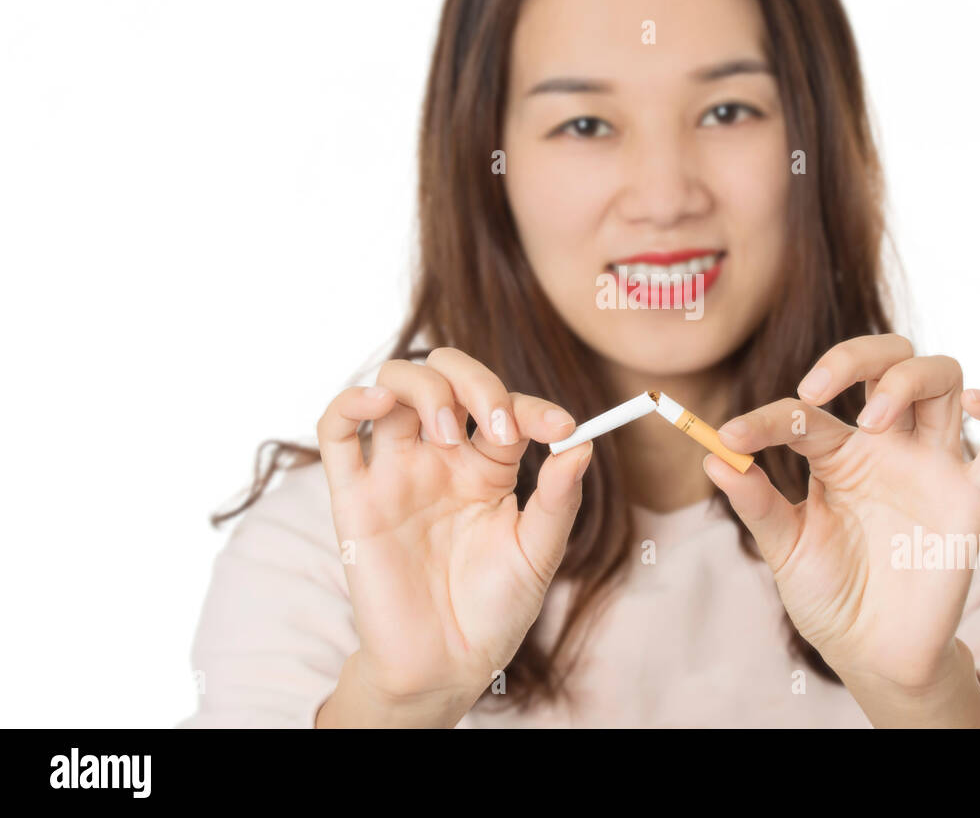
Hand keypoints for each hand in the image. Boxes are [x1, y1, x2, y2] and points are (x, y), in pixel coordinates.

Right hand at [315, 348, 591, 712]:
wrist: (447, 663)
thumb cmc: (495, 609)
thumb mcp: (539, 552)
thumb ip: (560, 498)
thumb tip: (583, 443)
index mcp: (488, 464)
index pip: (505, 406)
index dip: (533, 407)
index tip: (561, 429)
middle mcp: (440, 456)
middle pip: (444, 375)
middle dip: (475, 382)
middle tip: (498, 426)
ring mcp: (395, 470)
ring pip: (392, 385)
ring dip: (424, 389)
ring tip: (448, 432)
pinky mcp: (354, 495)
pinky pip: (337, 430)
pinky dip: (352, 401)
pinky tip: (380, 402)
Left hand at [705, 334, 979, 700]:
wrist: (875, 654)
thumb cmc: (830, 596)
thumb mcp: (785, 550)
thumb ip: (756, 504)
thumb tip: (714, 458)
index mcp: (838, 452)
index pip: (805, 410)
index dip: (765, 418)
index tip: (732, 436)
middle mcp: (888, 446)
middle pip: (889, 359)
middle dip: (854, 356)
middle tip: (814, 390)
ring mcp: (933, 465)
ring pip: (944, 378)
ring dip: (908, 378)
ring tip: (872, 419)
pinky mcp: (972, 497)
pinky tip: (979, 400)